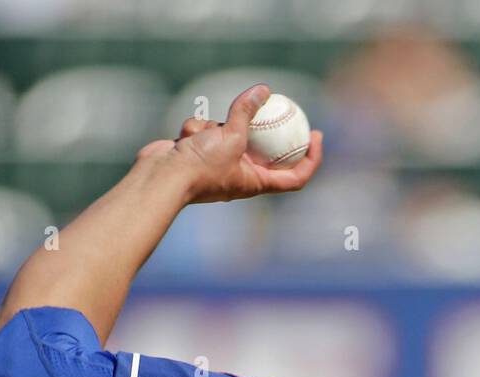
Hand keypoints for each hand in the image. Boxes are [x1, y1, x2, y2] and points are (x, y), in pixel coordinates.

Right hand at [136, 84, 322, 204]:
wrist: (162, 176)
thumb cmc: (201, 166)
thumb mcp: (231, 135)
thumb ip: (247, 112)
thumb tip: (264, 90)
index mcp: (256, 182)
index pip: (295, 176)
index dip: (311, 159)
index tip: (317, 136)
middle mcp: (241, 175)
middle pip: (262, 147)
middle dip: (263, 127)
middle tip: (279, 103)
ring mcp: (219, 162)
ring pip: (227, 129)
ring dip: (216, 125)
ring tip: (203, 136)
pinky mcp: (199, 151)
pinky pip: (205, 128)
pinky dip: (196, 129)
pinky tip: (184, 139)